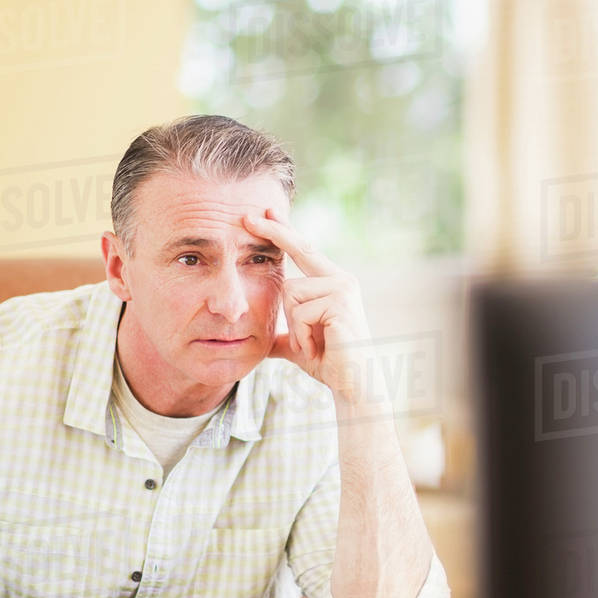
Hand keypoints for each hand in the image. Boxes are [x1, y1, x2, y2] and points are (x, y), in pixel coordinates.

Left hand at [243, 208, 384, 408]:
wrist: (352, 384)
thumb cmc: (329, 363)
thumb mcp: (298, 344)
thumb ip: (282, 335)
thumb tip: (261, 340)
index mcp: (332, 282)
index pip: (303, 251)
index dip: (283, 232)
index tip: (265, 213)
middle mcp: (341, 279)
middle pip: (298, 250)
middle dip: (273, 232)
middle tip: (245, 216)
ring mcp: (342, 289)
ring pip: (290, 293)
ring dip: (294, 326)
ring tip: (311, 344)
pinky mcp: (340, 304)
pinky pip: (299, 313)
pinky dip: (300, 336)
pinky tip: (316, 348)